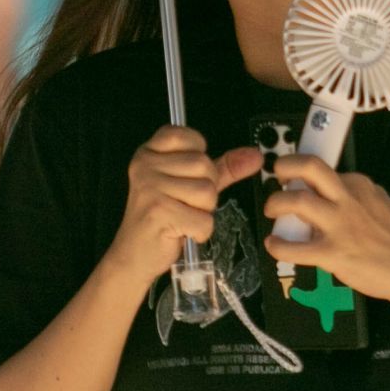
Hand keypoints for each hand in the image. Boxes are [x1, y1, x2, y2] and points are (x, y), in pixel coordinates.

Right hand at [101, 126, 259, 291]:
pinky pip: (203, 219)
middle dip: (205, 191)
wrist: (135, 254)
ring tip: (183, 217)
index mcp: (150, 152)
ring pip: (207, 192)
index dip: (199, 156)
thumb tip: (254, 156)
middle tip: (184, 204)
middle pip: (204, 165)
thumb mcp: (191, 185)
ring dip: (203, 212)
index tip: (187, 175)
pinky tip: (183, 231)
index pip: (188, 136)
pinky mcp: (158, 212)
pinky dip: (200, 231)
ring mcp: (150, 188)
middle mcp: (146, 165)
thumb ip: (223, 168)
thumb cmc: (163, 217)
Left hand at [262, 154, 389, 328]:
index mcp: (359, 185)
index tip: (293, 177)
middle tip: (277, 175)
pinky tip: (274, 244)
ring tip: (272, 211)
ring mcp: (340, 226)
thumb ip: (354, 196)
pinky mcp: (333, 254)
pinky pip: (295, 248)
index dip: (302, 171)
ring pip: (297, 201)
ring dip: (276, 203)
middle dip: (285, 166)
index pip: (323, 168)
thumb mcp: (379, 203)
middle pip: (310, 167)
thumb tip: (327, 195)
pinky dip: (278, 245)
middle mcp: (348, 199)